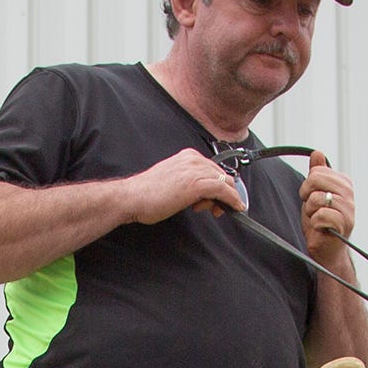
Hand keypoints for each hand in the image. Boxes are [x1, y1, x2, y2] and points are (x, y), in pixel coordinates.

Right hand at [124, 148, 248, 223]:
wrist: (133, 197)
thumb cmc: (146, 194)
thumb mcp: (172, 182)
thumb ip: (188, 184)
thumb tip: (201, 196)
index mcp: (187, 157)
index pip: (213, 169)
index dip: (219, 185)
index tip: (217, 199)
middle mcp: (193, 159)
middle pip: (222, 175)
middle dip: (224, 193)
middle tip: (217, 208)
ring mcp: (195, 170)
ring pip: (225, 182)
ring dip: (227, 199)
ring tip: (216, 211)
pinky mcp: (197, 184)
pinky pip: (223, 191)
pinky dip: (233, 200)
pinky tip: (235, 208)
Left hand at [298, 153, 355, 250]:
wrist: (327, 250)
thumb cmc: (320, 223)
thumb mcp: (314, 194)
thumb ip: (317, 173)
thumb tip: (317, 153)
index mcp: (343, 183)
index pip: (316, 171)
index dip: (307, 187)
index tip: (312, 199)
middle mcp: (349, 193)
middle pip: (315, 180)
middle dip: (307, 196)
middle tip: (313, 210)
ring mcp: (348, 208)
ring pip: (317, 198)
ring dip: (310, 212)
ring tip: (318, 220)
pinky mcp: (344, 224)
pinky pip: (320, 215)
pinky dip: (315, 224)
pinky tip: (321, 229)